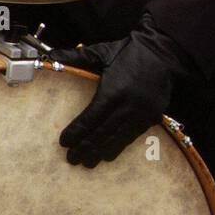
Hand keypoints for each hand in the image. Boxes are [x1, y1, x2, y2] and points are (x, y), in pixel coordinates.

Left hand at [50, 16, 184, 166]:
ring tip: (88, 162)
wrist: (165, 54)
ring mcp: (142, 113)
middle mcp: (129, 105)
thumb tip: (50, 57)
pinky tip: (109, 154)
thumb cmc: (130, 52)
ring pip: (119, 138)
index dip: (77, 131)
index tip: (64, 142)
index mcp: (114, 90)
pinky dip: (119, 146)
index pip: (91, 117)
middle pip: (103, 132)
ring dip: (101, 151)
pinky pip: (133, 136)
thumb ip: (76, 56)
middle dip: (86, 147)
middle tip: (72, 159)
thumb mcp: (103, 52)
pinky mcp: (153, 116)